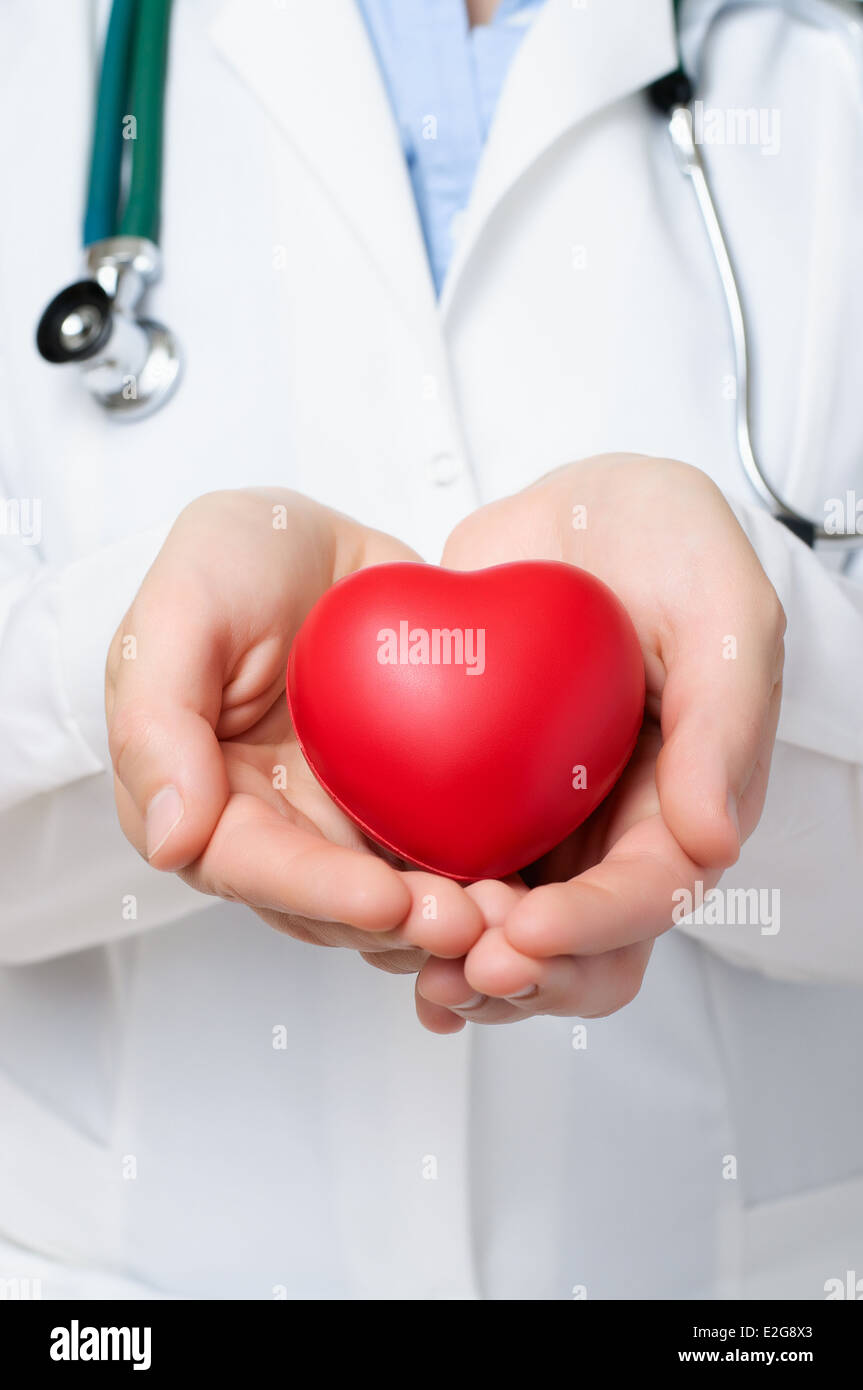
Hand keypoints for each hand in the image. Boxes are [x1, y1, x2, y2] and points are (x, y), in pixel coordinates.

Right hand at [106, 490, 482, 972]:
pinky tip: (529, 886)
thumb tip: (172, 841)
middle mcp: (270, 826)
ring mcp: (339, 821)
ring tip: (510, 916)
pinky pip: (440, 855)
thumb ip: (157, 719)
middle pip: (329, 905)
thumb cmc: (232, 560)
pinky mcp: (401, 804)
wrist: (314, 540)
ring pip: (390, 900)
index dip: (317, 891)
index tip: (384, 900)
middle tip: (469, 925)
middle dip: (398, 923)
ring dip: (445, 919)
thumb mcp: (179, 610)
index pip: (251, 867)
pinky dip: (480, 877)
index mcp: (200, 797)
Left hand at [415, 455, 785, 1029]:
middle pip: (580, 944)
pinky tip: (379, 938)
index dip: (591, 929)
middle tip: (463, 970)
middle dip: (526, 971)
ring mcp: (540, 819)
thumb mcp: (720, 610)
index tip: (527, 933)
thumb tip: (714, 844)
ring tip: (417, 970)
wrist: (581, 510)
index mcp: (681, 801)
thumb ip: (725, 722)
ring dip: (467, 962)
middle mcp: (610, 828)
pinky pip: (448, 872)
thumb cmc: (669, 545)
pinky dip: (418, 916)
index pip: (647, 894)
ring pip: (509, 928)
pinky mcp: (475, 796)